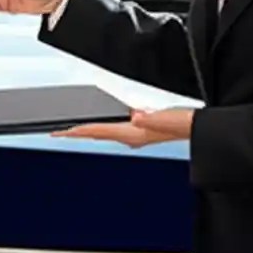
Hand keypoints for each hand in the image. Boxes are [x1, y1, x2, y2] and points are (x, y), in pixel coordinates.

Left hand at [52, 108, 195, 146]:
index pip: (98, 131)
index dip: (77, 131)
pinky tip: (100, 122)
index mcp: (132, 133)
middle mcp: (130, 136)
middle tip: (56, 131)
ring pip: (103, 132)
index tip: (59, 132)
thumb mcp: (166, 118)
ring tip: (71, 128)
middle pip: (95, 134)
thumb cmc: (183, 123)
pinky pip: (112, 127)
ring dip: (87, 130)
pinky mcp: (140, 129)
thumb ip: (150, 118)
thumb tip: (135, 116)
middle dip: (76, 132)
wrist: (196, 128)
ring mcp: (134, 134)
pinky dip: (100, 126)